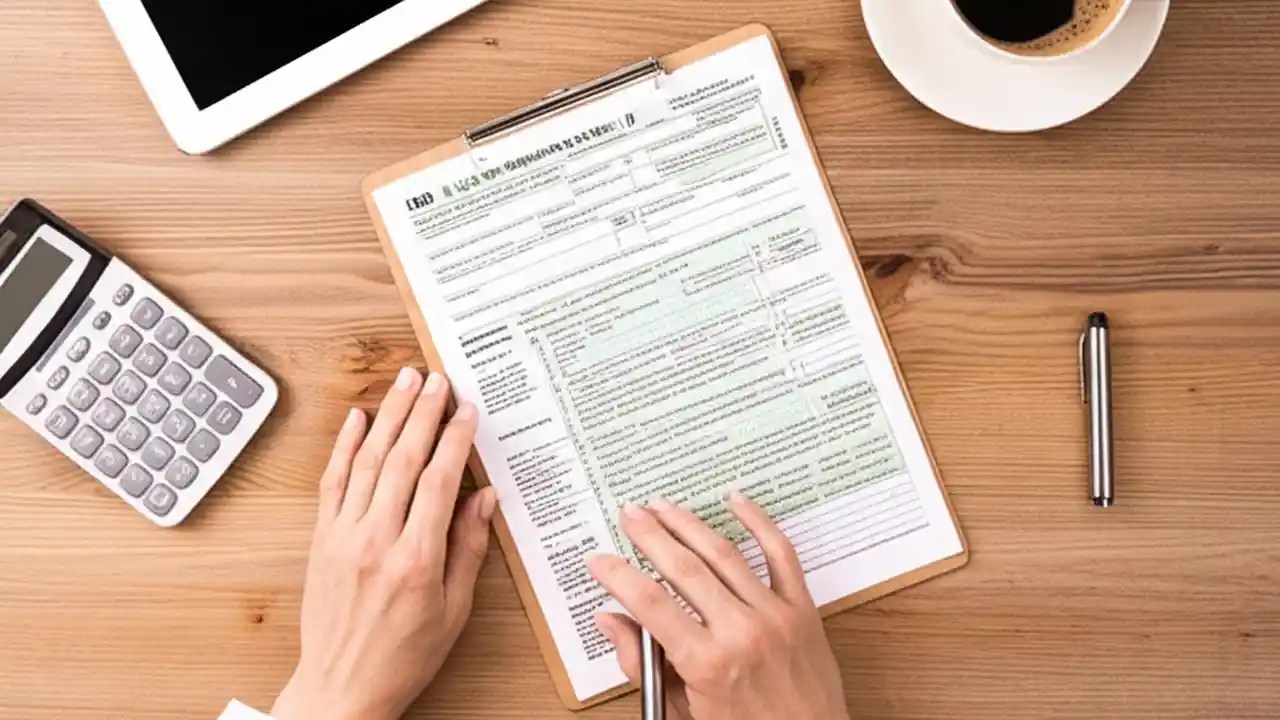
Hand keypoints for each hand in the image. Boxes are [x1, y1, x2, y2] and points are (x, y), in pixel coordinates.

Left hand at [271, 368, 497, 719]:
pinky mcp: (321, 540)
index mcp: (416, 560)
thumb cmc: (403, 656)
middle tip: (438, 379)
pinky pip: (331, 481)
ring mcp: (343, 537)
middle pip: (402, 459)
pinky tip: (358, 418)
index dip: (455, 439)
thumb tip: (483, 498)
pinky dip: (343, 446)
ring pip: (367, 461)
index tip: (467, 411)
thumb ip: (467, 548)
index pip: (438, 481)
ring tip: (405, 382)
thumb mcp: (453, 609)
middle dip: (423, 412)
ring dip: (389, 416)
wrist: (342, 687)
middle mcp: (375, 541)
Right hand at [587, 493, 849, 719]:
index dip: (618, 576)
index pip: (650, 604)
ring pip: (724, 554)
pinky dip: (759, 522)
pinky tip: (737, 501)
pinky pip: (781, 553)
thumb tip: (611, 622)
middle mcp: (742, 633)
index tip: (599, 560)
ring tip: (664, 506)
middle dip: (650, 535)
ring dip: (689, 524)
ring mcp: (775, 615)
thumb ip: (642, 664)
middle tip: (629, 515)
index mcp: (708, 664)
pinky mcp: (802, 608)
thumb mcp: (683, 710)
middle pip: (684, 569)